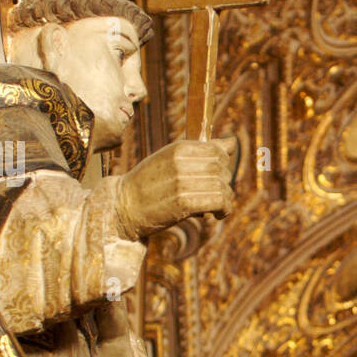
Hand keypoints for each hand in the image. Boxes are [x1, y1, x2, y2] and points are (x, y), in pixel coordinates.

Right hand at [114, 137, 236, 239]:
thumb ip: (202, 151)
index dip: (224, 165)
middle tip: (218, 195)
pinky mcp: (183, 202)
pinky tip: (217, 214)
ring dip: (226, 199)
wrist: (124, 206)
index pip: (217, 150)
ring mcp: (181, 182)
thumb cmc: (150, 183)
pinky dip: (224, 209)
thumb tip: (233, 142)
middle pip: (222, 169)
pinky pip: (218, 201)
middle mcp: (180, 162)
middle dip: (225, 183)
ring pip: (222, 187)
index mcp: (178, 148)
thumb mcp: (172, 159)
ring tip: (218, 207)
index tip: (219, 177)